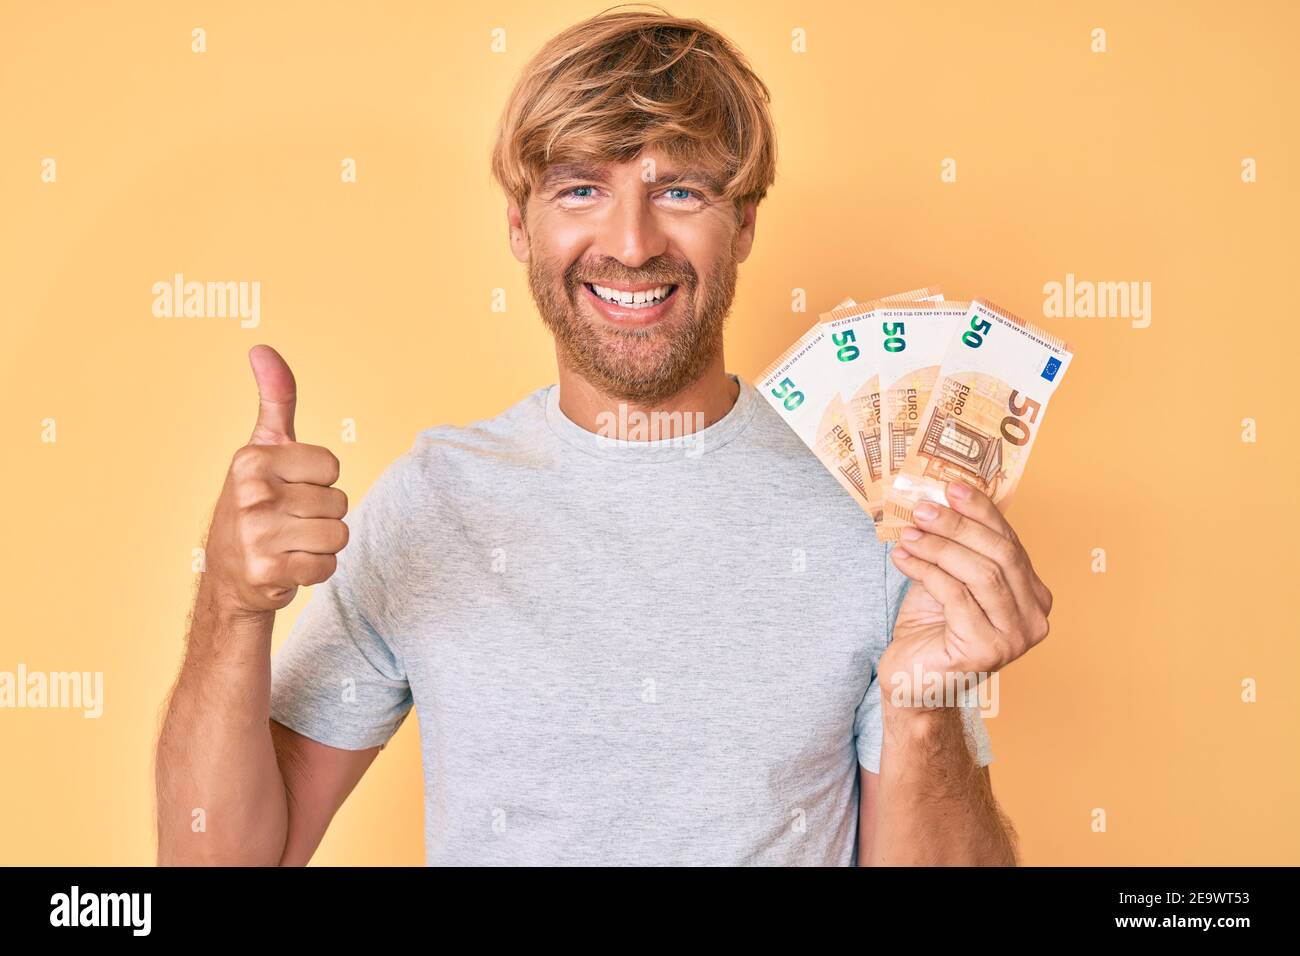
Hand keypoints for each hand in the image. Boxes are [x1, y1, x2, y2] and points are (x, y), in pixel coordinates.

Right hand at [200, 345, 348, 616]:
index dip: (321, 481)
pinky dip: (316, 570)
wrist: (228, 575)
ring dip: (322, 544)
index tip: (291, 489)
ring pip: (338, 535)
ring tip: (291, 543)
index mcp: (253, 459)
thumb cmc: (256, 503)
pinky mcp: (267, 572)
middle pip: (339, 502)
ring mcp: (257, 536)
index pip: (333, 467)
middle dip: (322, 515)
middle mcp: (252, 495)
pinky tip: (289, 566)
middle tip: (289, 521)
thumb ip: (276, 401)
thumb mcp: (263, 448)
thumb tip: (262, 348)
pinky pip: (327, 567)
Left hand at [879, 480, 1052, 705]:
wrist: (913, 678)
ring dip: (939, 546)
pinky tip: (903, 558)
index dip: (982, 512)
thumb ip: (960, 545)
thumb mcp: (950, 576)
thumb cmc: (933, 626)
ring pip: (981, 573)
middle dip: (958, 526)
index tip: (952, 486)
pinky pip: (956, 596)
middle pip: (1000, 555)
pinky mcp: (986, 651)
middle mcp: (1035, 618)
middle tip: (921, 508)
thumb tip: (943, 495)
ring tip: (908, 533)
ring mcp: (1015, 639)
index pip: (1011, 543)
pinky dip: (926, 571)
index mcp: (1034, 596)